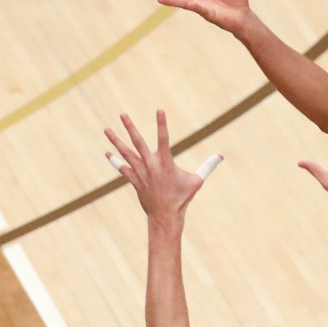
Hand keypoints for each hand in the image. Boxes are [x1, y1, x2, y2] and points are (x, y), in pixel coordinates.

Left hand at [105, 111, 219, 223]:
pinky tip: (107, 154)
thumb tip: (221, 156)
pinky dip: (116, 162)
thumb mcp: (196, 181)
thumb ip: (207, 166)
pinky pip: (123, 169)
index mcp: (165, 162)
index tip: (159, 110)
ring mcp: (140, 173)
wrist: (165, 216)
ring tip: (107, 129)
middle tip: (123, 114)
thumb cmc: (182, 198)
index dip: (162, 124)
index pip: (164, 138)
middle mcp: (150, 165)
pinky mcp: (135, 181)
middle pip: (137, 142)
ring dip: (116, 141)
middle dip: (130, 127)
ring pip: (126, 153)